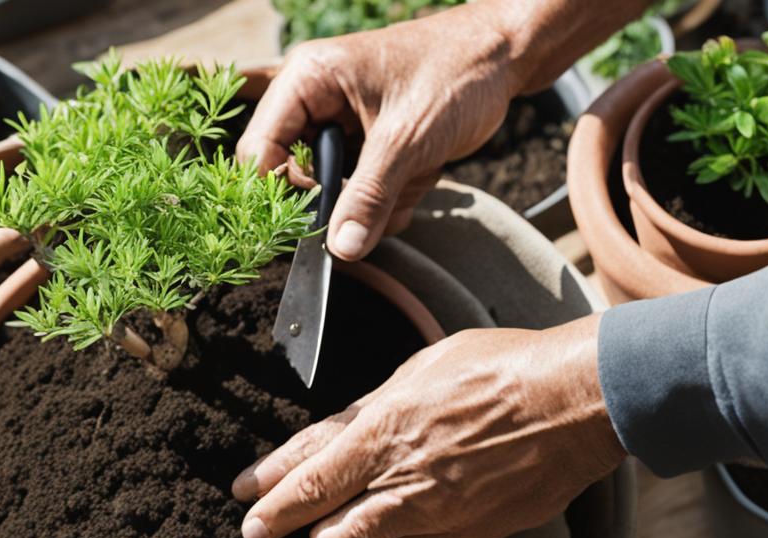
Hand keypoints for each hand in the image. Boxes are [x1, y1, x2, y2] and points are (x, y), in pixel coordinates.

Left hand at [232, 314, 625, 537]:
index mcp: (384, 428)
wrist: (575, 402)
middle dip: (281, 525)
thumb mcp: (422, 367)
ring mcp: (433, 514)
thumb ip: (374, 407)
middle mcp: (400, 477)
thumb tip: (338, 430)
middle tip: (259, 530)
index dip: (268, 487)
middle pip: (319, 517)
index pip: (307, 468)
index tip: (243, 496)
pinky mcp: (465, 537)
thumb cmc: (501, 368)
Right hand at [238, 4, 516, 260]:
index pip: (259, 150)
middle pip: (294, 178)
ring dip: (372, 203)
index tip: (314, 221)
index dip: (279, 192)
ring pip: (334, 192)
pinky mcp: (370, 146)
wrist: (508, 57)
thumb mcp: (406, 140)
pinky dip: (392, 199)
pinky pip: (364, 192)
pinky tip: (421, 179)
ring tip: (410, 181)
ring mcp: (343, 126)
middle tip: (374, 203)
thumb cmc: (455, 72)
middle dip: (338, 201)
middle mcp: (316, 103)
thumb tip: (340, 250)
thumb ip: (368, 197)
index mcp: (307, 81)